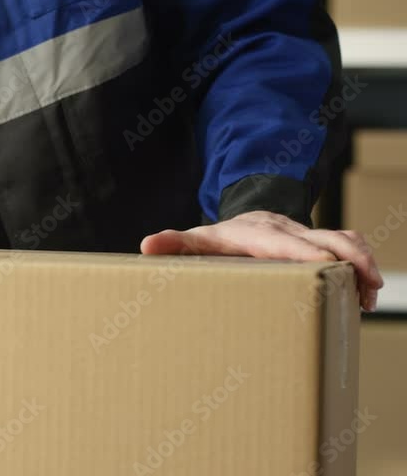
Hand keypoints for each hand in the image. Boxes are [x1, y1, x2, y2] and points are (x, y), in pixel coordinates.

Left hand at [140, 210, 382, 310]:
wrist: (246, 217)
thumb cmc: (220, 238)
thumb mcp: (196, 240)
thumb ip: (173, 243)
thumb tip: (145, 246)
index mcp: (260, 234)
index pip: (287, 242)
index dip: (307, 252)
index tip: (325, 264)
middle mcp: (290, 231)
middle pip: (330, 237)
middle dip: (351, 259)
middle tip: (365, 288)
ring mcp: (309, 235)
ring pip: (347, 239)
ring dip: (363, 264)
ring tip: (369, 296)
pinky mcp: (323, 241)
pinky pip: (351, 245)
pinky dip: (362, 265)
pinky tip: (364, 293)